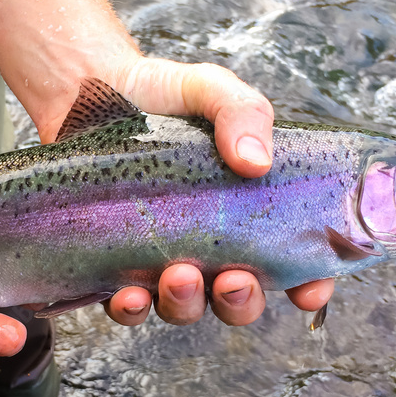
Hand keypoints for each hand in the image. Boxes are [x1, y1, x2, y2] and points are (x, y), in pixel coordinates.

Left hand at [99, 56, 333, 326]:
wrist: (86, 87)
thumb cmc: (156, 92)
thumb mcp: (208, 89)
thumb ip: (242, 112)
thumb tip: (256, 162)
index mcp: (244, 209)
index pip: (290, 259)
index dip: (308, 283)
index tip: (308, 290)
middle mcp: (207, 243)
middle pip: (237, 297)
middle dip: (242, 301)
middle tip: (234, 280)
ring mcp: (159, 258)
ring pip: (185, 307)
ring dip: (188, 304)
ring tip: (179, 276)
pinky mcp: (110, 265)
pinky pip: (127, 305)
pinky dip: (132, 309)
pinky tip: (130, 295)